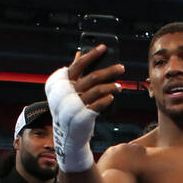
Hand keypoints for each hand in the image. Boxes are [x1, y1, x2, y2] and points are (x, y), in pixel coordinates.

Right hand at [46, 46, 123, 172]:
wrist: (67, 135)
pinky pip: (98, 105)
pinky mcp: (82, 117)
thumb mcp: (66, 90)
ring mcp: (74, 105)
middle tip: (121, 67)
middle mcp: (66, 93)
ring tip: (119, 85)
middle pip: (92, 76)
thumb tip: (79, 53)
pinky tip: (113, 96)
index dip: (92, 55)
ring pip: (98, 90)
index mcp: (60, 83)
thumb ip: (73, 72)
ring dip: (111, 86)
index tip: (104, 47)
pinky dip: (106, 99)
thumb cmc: (69, 108)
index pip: (78, 65)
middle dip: (109, 70)